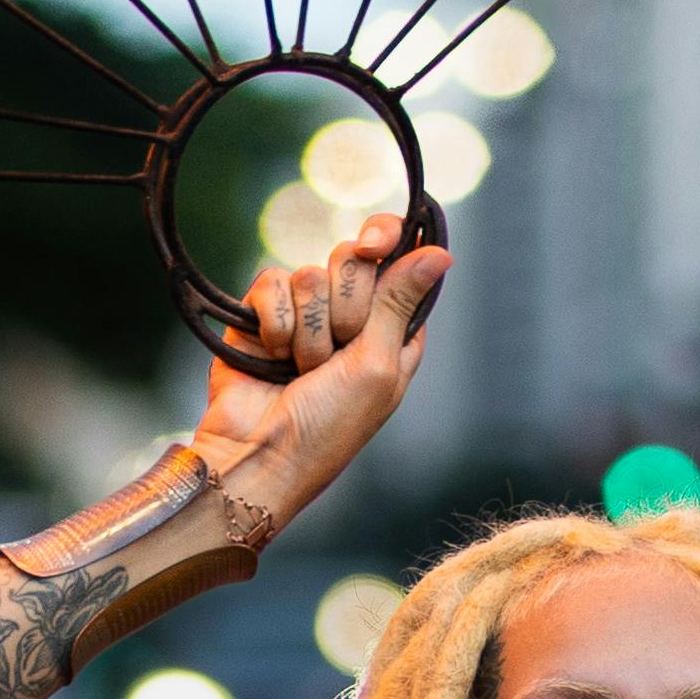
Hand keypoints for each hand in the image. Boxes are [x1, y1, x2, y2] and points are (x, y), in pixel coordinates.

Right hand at [191, 209, 450, 531]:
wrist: (258, 456)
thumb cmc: (328, 428)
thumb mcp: (377, 366)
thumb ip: (400, 301)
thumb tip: (440, 251)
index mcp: (392, 330)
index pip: (400, 260)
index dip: (390, 242)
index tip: (376, 245)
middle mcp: (352, 317)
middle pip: (354, 259)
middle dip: (346, 307)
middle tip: (338, 350)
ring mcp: (306, 314)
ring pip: (310, 273)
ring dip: (308, 331)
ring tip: (301, 370)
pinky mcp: (263, 314)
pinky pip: (271, 283)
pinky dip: (273, 324)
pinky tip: (271, 356)